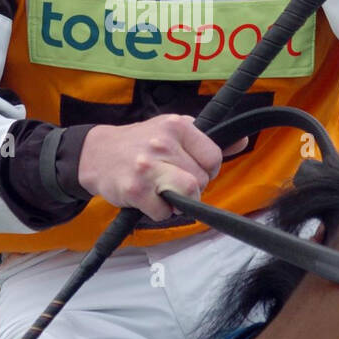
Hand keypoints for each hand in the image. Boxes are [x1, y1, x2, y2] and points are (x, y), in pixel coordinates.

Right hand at [77, 114, 247, 221]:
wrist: (96, 154)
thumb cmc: (139, 143)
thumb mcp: (173, 131)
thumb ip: (206, 140)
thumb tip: (242, 141)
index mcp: (176, 125)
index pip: (214, 157)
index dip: (206, 169)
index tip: (190, 168)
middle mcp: (162, 143)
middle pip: (202, 179)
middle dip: (192, 187)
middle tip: (170, 180)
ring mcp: (148, 167)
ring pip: (189, 194)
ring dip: (179, 202)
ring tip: (164, 192)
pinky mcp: (135, 190)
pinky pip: (164, 213)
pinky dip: (159, 212)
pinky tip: (147, 198)